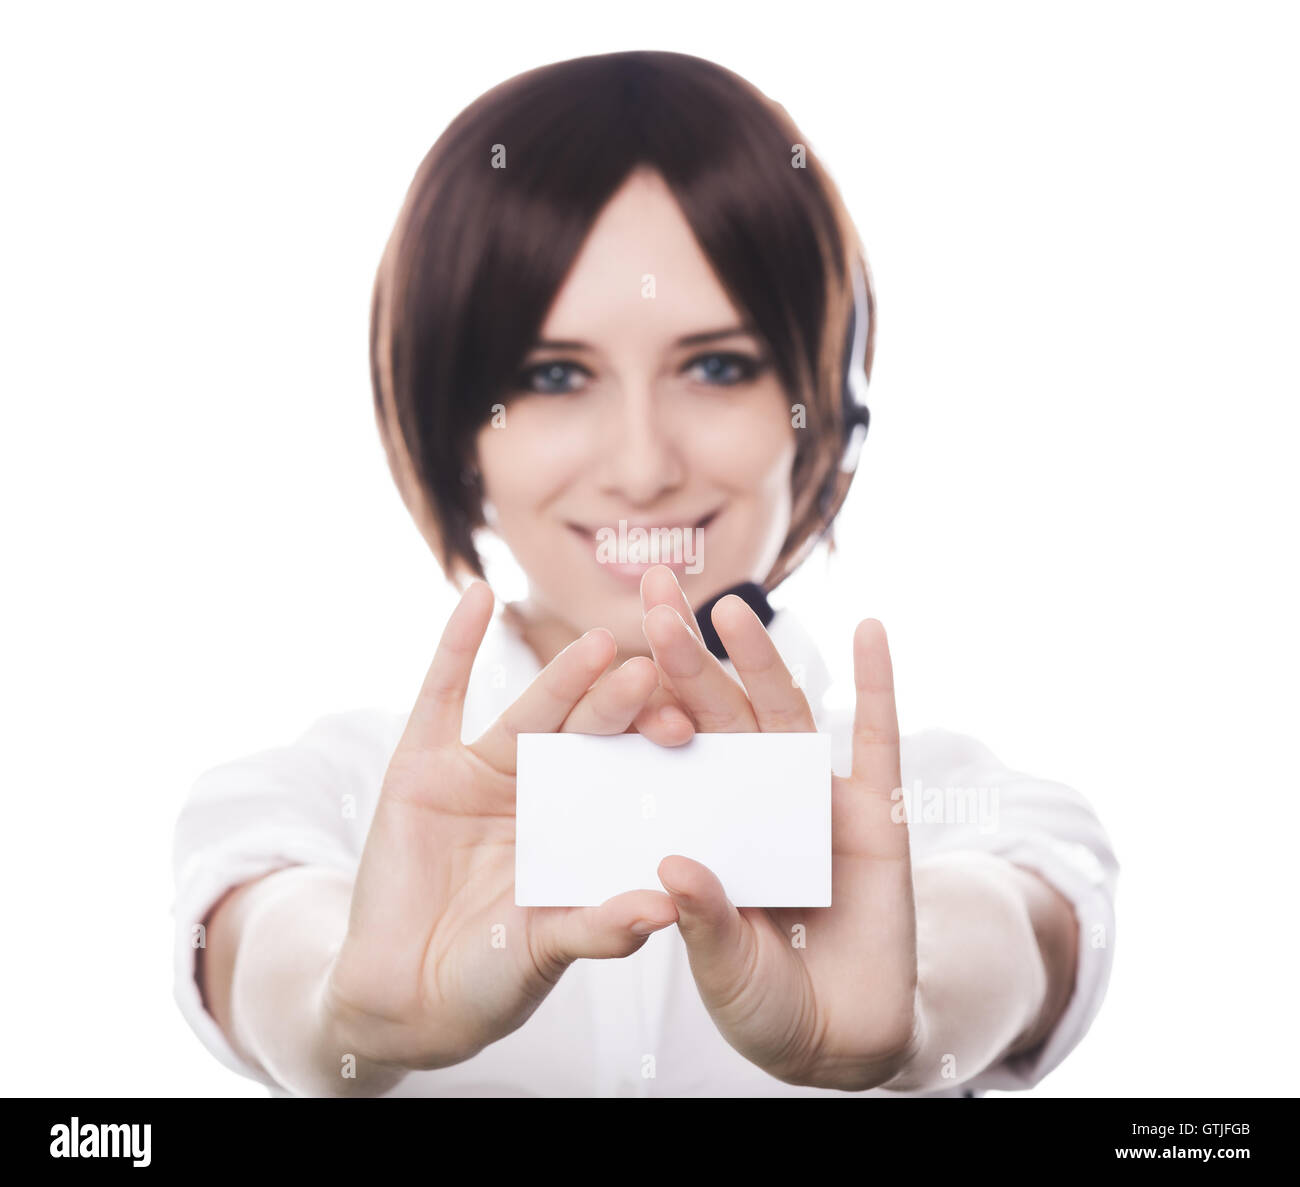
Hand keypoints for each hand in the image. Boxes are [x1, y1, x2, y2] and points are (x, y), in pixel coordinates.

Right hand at [322, 582, 686, 1070]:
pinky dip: (456, 646)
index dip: (654, 744)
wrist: (402, 997)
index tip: (692, 723)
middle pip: (588, 732)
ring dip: (560, 674)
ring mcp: (483, 771)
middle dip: (618, 703)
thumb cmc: (490, 980)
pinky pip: (440, 695)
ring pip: (530, 710)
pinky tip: (477, 596)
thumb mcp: (550, 951)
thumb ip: (601, 927)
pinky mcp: (423, 764)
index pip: (629, 771)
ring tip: (596, 642)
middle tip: (652, 669)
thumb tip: (666, 906)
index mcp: (585, 824)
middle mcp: (543, 787)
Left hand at [639, 565, 919, 1089]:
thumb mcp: (722, 965)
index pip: (664, 751)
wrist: (841, 1038)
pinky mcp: (875, 812)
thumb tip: (673, 866)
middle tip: (652, 593)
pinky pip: (878, 739)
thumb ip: (702, 919)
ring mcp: (812, 797)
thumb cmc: (763, 1001)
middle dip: (685, 653)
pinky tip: (870, 630)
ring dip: (760, 659)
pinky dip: (878, 686)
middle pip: (716, 711)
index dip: (638, 704)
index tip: (603, 654)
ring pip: (783, 713)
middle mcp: (751, 795)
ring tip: (728, 609)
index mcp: (701, 820)